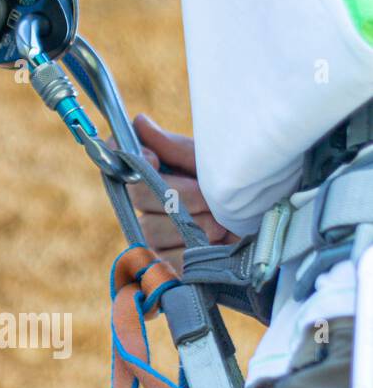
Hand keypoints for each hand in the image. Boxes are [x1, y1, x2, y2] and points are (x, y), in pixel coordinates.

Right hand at [125, 114, 237, 270]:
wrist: (267, 224)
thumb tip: (138, 123)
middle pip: (139, 197)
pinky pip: (165, 259)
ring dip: (191, 225)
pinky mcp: (165, 264)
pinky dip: (190, 252)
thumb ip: (174, 147)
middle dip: (179, 196)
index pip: (120, 163)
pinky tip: (212, 245)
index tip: (154, 159)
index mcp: (152, 173)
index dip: (131, 161)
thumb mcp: (208, 163)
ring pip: (151, 228)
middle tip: (209, 199)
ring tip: (221, 224)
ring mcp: (152, 235)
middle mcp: (146, 204)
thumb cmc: (235, 187)